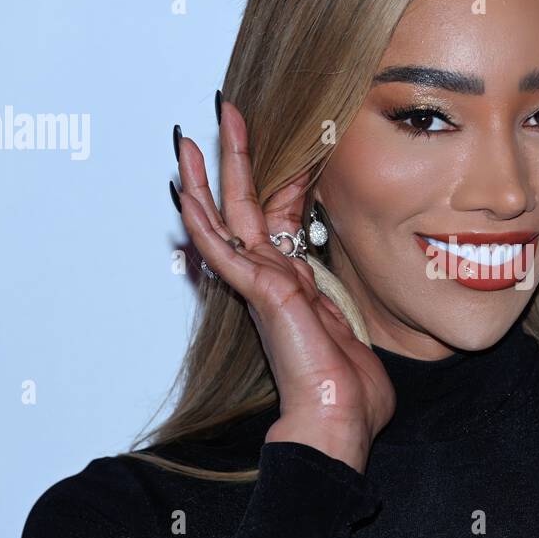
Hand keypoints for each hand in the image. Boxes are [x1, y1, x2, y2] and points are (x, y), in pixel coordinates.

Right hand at [172, 99, 394, 472]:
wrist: (337, 421)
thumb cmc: (349, 393)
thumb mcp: (353, 336)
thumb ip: (341, 318)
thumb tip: (345, 322)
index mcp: (296, 287)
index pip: (284, 220)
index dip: (284, 179)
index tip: (287, 145)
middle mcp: (273, 281)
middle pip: (248, 207)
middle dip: (236, 161)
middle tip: (226, 116)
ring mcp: (263, 285)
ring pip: (227, 217)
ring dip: (208, 176)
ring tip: (193, 137)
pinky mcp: (260, 291)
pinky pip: (222, 245)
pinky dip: (201, 216)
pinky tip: (185, 187)